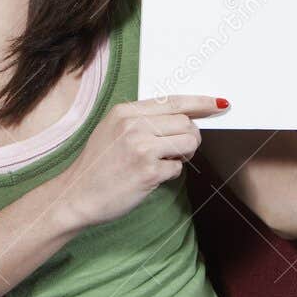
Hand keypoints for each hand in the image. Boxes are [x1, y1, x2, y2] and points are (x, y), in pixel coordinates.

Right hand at [50, 95, 228, 229]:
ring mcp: (141, 148)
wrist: (76, 195)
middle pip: (186, 122)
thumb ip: (142, 120)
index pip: (173, 101)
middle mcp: (134, 125)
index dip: (201, 103)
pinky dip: (171, 173)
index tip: (220, 104)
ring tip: (167, 161)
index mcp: (125, 112)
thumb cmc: (98, 165)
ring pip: (188, 142)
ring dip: (185, 154)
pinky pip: (178, 168)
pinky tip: (152, 176)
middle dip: (190, 137)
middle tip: (179, 150)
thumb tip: (184, 116)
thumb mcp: (113, 129)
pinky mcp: (148, 171)